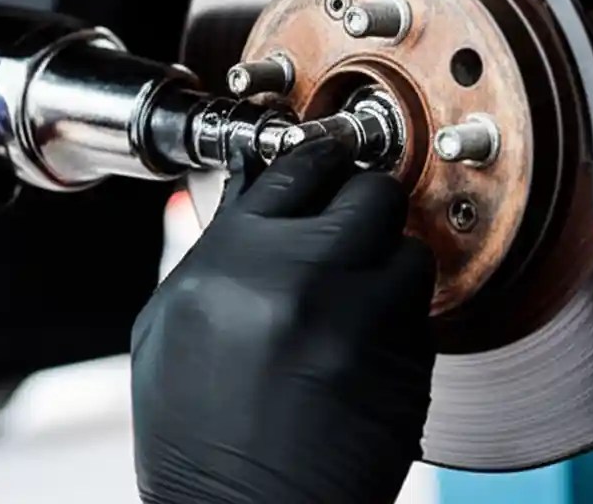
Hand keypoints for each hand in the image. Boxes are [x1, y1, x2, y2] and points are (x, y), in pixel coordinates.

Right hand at [131, 139, 435, 503]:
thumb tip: (251, 186)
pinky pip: (421, 310)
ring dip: (389, 265)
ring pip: (409, 248)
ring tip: (355, 302)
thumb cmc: (197, 436)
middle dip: (363, 205)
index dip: (321, 157)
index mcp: (230, 265)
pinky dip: (400, 318)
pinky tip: (362, 347)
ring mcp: (361, 322)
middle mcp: (300, 281)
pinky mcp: (406, 364)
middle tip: (351, 228)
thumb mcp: (171, 328)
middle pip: (370, 192)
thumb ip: (214, 246)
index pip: (297, 168)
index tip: (332, 156)